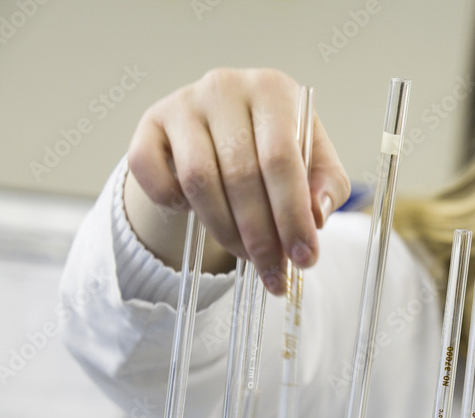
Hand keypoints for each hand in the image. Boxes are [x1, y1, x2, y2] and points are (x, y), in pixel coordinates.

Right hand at [125, 67, 350, 293]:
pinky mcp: (148, 124)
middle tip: (275, 273)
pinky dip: (173, 204)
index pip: (282, 159)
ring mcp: (182, 104)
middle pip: (241, 176)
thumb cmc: (276, 147)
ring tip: (248, 257)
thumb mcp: (314, 161)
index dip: (293, 216)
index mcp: (273, 89)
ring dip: (226, 232)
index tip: (305, 259)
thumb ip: (326, 186)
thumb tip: (317, 216)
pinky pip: (152, 175)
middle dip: (262, 237)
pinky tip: (199, 216)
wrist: (222, 129)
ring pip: (199, 182)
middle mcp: (225, 87)